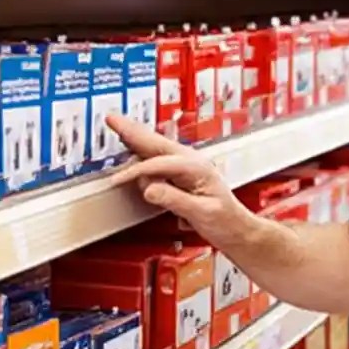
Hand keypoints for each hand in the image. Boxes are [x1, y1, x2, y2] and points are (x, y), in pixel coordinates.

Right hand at [106, 114, 252, 246]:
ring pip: (155, 147)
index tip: (118, 179)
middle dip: (132, 131)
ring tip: (116, 125)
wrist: (237, 229)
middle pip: (156, 143)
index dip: (136, 171)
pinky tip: (131, 146)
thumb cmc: (225, 221)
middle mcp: (192, 161)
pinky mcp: (181, 175)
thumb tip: (149, 189)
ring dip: (135, 136)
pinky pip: (156, 158)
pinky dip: (141, 149)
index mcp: (198, 167)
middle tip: (111, 119)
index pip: (159, 164)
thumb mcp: (202, 213)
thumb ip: (175, 200)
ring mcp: (186, 166)